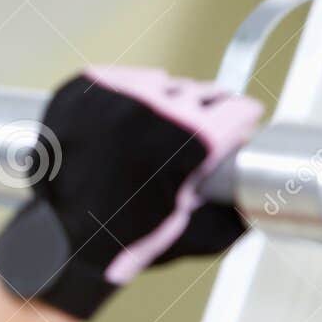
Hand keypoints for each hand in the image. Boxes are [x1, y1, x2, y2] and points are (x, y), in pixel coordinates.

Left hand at [0, 66, 262, 320]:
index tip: (239, 126)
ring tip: (152, 134)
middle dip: (206, 114)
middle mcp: (154, 108)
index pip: (238, 107)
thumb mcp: (193, 234)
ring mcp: (116, 94)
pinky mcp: (85, 87)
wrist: (59, 237)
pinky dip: (128, 98)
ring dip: (165, 104)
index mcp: (189, 140)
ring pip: (163, 83)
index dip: (242, 121)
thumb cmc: (125, 241)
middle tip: (193, 136)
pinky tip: (124, 124)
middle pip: (202, 93)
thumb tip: (263, 197)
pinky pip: (123, 80)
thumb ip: (238, 216)